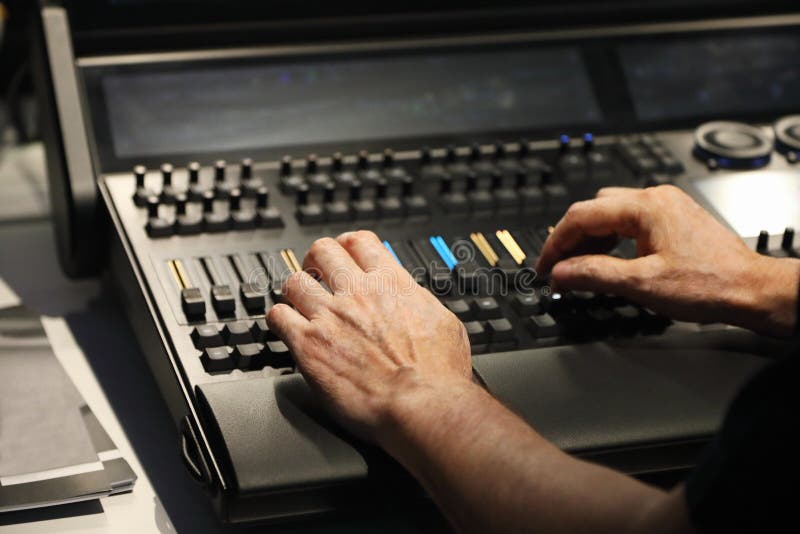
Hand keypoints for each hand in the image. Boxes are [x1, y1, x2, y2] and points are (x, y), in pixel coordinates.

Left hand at [266, 231, 472, 443]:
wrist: (422, 405)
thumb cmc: (439, 374)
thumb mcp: (444, 322)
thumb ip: (419, 304)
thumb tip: (413, 299)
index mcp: (392, 283)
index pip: (359, 242)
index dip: (346, 245)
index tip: (343, 256)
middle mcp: (358, 293)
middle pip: (321, 250)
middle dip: (315, 261)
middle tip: (315, 275)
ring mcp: (330, 316)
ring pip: (294, 282)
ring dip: (295, 292)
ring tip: (299, 305)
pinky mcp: (308, 345)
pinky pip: (277, 317)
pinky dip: (278, 320)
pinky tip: (287, 330)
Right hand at [536, 185, 799, 336]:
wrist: (752, 291)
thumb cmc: (710, 285)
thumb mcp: (641, 284)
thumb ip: (593, 275)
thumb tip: (559, 273)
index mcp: (646, 206)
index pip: (581, 216)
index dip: (555, 243)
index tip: (544, 266)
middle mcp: (655, 199)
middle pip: (593, 210)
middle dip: (570, 239)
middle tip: (558, 268)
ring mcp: (665, 208)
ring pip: (610, 215)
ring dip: (590, 240)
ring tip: (579, 269)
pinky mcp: (672, 222)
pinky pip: (629, 223)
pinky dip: (610, 240)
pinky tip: (607, 262)